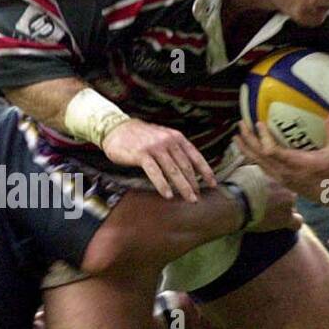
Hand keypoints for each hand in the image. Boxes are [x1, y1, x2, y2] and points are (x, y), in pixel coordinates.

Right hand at [101, 117, 215, 201]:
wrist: (115, 129)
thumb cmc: (139, 136)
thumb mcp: (161, 137)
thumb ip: (174, 149)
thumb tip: (188, 168)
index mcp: (176, 137)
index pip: (195, 156)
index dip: (205, 171)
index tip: (213, 183)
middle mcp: (168, 141)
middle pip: (186, 166)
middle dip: (194, 184)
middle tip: (198, 198)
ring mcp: (155, 147)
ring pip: (173, 171)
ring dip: (183, 187)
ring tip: (189, 199)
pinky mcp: (141, 155)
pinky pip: (155, 173)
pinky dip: (163, 185)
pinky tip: (168, 195)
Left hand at [234, 111, 328, 203]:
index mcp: (295, 164)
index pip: (272, 151)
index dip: (263, 137)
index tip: (258, 123)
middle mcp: (284, 171)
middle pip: (259, 155)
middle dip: (248, 139)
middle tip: (240, 125)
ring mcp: (280, 177)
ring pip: (257, 162)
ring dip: (246, 149)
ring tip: (236, 137)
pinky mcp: (280, 180)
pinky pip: (261, 167)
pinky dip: (252, 157)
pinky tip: (248, 150)